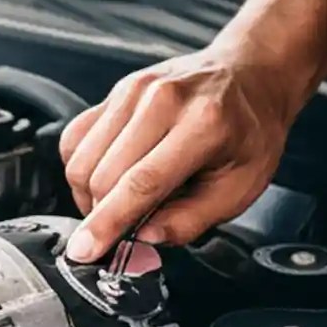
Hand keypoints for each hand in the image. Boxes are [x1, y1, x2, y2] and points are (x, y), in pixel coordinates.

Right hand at [59, 41, 297, 262]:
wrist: (251, 75)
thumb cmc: (250, 132)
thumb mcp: (240, 188)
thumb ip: (190, 220)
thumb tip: (143, 239)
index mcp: (203, 124)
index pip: (140, 182)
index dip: (107, 222)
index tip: (84, 251)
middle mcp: (162, 100)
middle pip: (103, 175)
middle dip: (101, 216)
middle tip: (124, 230)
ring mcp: (134, 91)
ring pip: (81, 159)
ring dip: (88, 194)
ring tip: (120, 203)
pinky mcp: (115, 91)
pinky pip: (75, 139)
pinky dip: (82, 168)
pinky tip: (108, 177)